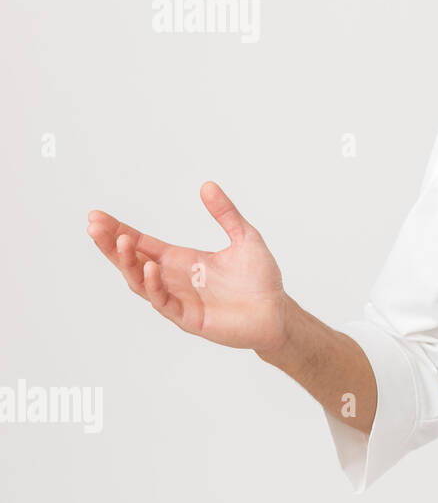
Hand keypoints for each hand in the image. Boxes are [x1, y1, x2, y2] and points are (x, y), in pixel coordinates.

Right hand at [87, 181, 290, 353]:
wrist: (277, 311)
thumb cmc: (260, 278)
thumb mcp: (245, 237)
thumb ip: (226, 213)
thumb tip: (207, 185)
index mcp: (181, 260)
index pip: (142, 243)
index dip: (119, 231)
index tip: (97, 216)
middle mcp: (174, 278)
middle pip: (132, 261)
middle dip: (112, 245)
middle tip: (94, 226)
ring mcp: (178, 299)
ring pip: (140, 282)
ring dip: (128, 263)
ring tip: (120, 242)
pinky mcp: (188, 318)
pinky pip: (163, 302)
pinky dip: (154, 285)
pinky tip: (150, 267)